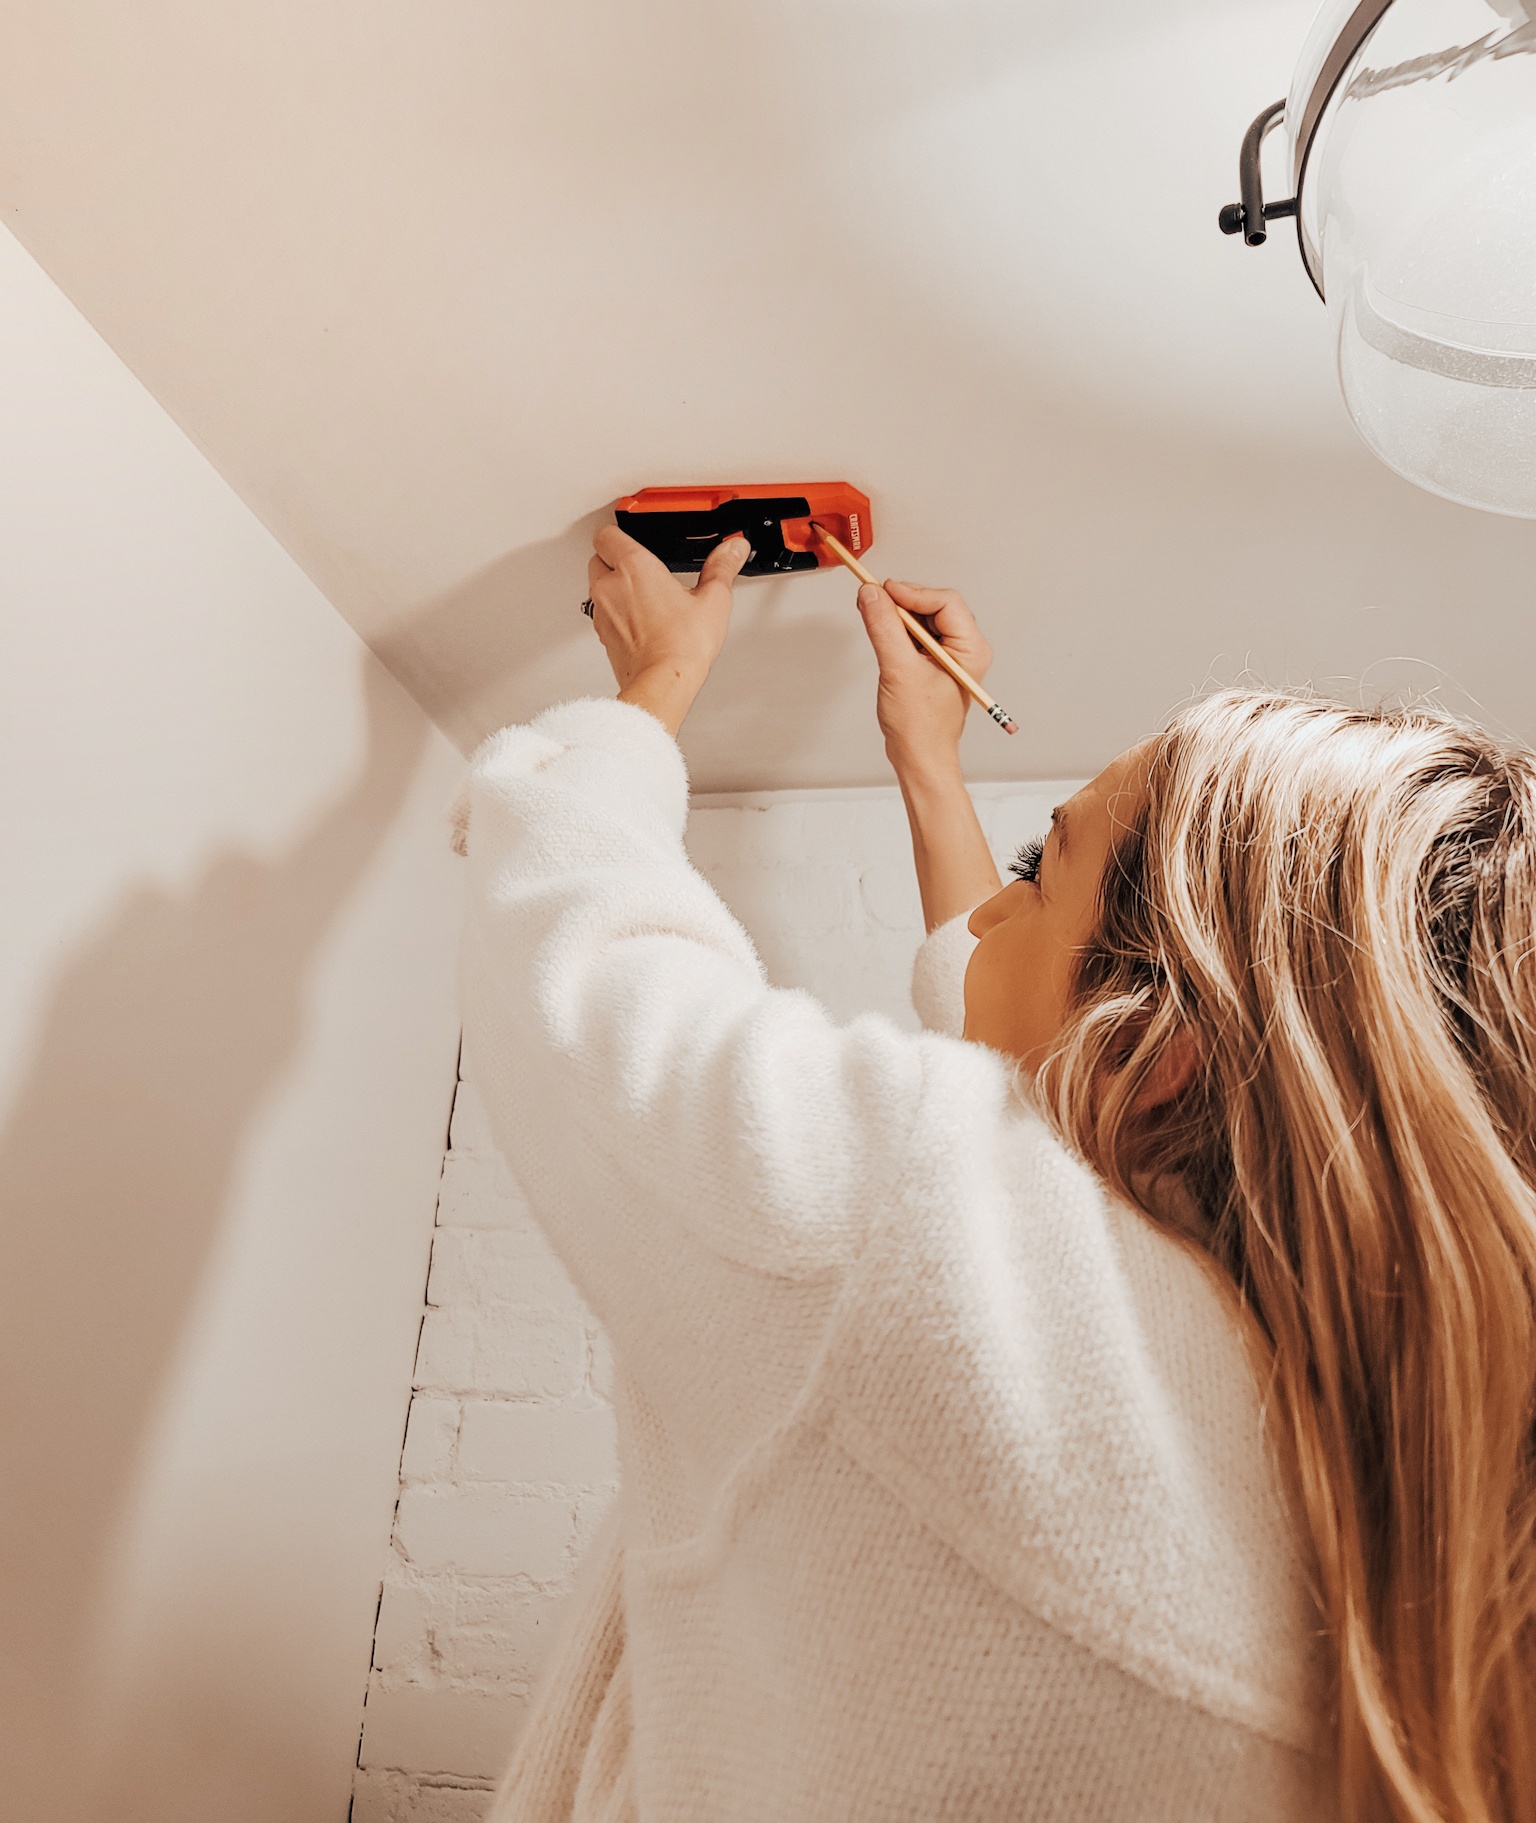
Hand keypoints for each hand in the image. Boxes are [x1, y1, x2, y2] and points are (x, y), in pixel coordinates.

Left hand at [587, 525, 750, 735]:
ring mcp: (602, 612)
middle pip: (598, 557)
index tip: (636, 539)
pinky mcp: (603, 635)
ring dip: (613, 586)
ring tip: (642, 596)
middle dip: (616, 559)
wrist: (662, 683)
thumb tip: (733, 549)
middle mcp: (611, 586)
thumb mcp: (712, 600)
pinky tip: (639, 621)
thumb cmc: (681, 645)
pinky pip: (602, 614)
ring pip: (597, 586)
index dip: (620, 534)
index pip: (608, 534)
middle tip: (641, 569)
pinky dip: (615, 613)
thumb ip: (722, 568)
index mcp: (634, 567)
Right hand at [855, 579, 992, 777]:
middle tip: (875, 602)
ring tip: (877, 622)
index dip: (912, 593)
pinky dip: (898, 631)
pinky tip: (884, 639)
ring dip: (899, 617)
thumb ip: (884, 628)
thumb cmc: (921, 727)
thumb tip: (871, 594)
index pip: (945, 602)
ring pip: (923, 618)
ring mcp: (949, 656)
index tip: (882, 592)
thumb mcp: (899, 670)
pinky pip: (916, 635)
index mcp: (970, 649)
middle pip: (935, 605)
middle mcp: (965, 649)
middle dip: (904, 603)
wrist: (920, 758)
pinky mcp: (933, 664)